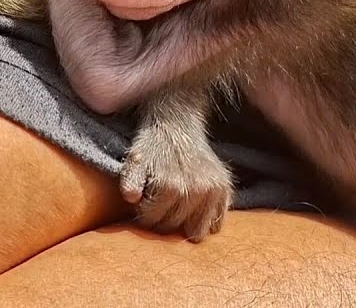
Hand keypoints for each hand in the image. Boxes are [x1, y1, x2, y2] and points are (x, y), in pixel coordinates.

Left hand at [120, 126, 233, 241]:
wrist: (177, 123)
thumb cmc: (152, 145)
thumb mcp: (135, 158)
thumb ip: (130, 178)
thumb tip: (131, 198)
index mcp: (172, 186)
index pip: (153, 221)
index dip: (143, 215)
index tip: (143, 204)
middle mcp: (196, 190)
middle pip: (174, 227)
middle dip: (161, 220)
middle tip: (158, 205)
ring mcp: (213, 191)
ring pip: (197, 232)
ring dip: (184, 224)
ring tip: (175, 208)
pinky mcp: (225, 190)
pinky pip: (217, 224)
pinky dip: (205, 221)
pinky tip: (194, 208)